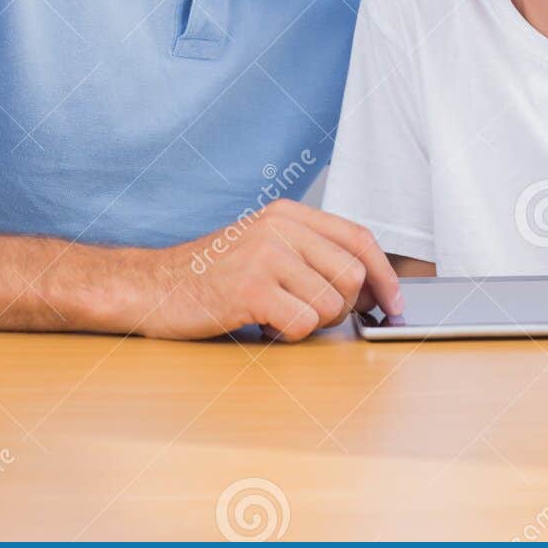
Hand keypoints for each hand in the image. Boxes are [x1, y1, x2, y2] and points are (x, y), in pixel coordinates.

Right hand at [113, 199, 403, 342]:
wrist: (154, 287)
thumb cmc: (214, 274)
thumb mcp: (265, 246)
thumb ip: (312, 254)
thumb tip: (371, 285)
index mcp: (289, 213)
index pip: (360, 238)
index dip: (385, 275)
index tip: (393, 303)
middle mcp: (280, 227)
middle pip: (353, 275)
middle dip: (342, 307)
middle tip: (308, 313)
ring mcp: (265, 255)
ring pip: (331, 304)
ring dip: (311, 323)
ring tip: (278, 315)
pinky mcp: (250, 288)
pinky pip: (303, 323)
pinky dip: (290, 335)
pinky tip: (264, 325)